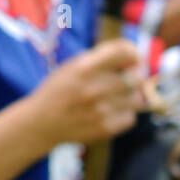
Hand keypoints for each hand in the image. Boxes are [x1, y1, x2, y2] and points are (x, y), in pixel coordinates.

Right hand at [23, 39, 145, 148]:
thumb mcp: (73, 65)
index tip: (132, 58)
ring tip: (118, 96)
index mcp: (84, 67)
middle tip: (129, 77)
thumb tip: (134, 57)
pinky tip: (111, 112)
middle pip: (137, 77)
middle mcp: (93, 87)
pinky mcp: (104, 128)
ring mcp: (100, 110)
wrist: (40, 123)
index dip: (133, 53)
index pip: (125, 51)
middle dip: (135, 75)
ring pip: (138, 99)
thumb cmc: (61, 89)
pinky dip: (124, 114)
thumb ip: (102, 58)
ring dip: (131, 96)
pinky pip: (130, 118)